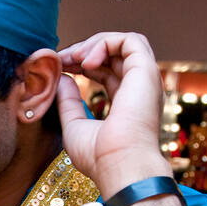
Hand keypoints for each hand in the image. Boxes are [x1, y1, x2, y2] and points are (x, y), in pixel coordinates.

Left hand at [54, 32, 169, 195]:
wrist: (119, 165)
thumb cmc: (99, 156)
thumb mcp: (74, 124)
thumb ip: (68, 101)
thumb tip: (63, 77)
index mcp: (126, 103)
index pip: (106, 72)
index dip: (82, 64)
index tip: (59, 67)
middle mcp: (139, 89)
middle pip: (115, 55)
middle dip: (84, 51)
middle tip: (61, 58)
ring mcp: (145, 79)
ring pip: (125, 43)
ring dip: (96, 43)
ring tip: (74, 57)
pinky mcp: (147, 70)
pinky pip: (130, 40)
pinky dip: (105, 43)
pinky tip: (86, 61)